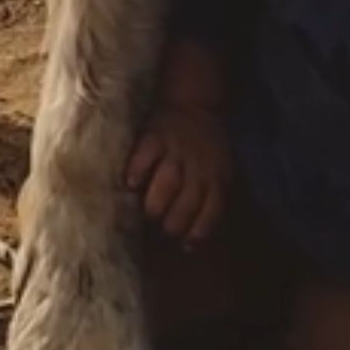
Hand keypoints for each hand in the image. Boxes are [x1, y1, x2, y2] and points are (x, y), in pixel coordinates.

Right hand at [126, 102, 230, 245]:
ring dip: (157, 202)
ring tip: (148, 212)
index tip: (183, 243)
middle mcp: (198, 167)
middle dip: (174, 222)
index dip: (197, 231)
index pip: (210, 211)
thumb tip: (189, 246)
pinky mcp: (155, 136)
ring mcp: (176, 150)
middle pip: (187, 202)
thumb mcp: (219, 173)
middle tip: (160, 228)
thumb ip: (209, 202)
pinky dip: (137, 170)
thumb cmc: (206, 148)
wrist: (196, 104)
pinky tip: (130, 182)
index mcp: (217, 178)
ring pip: (168, 182)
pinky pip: (145, 155)